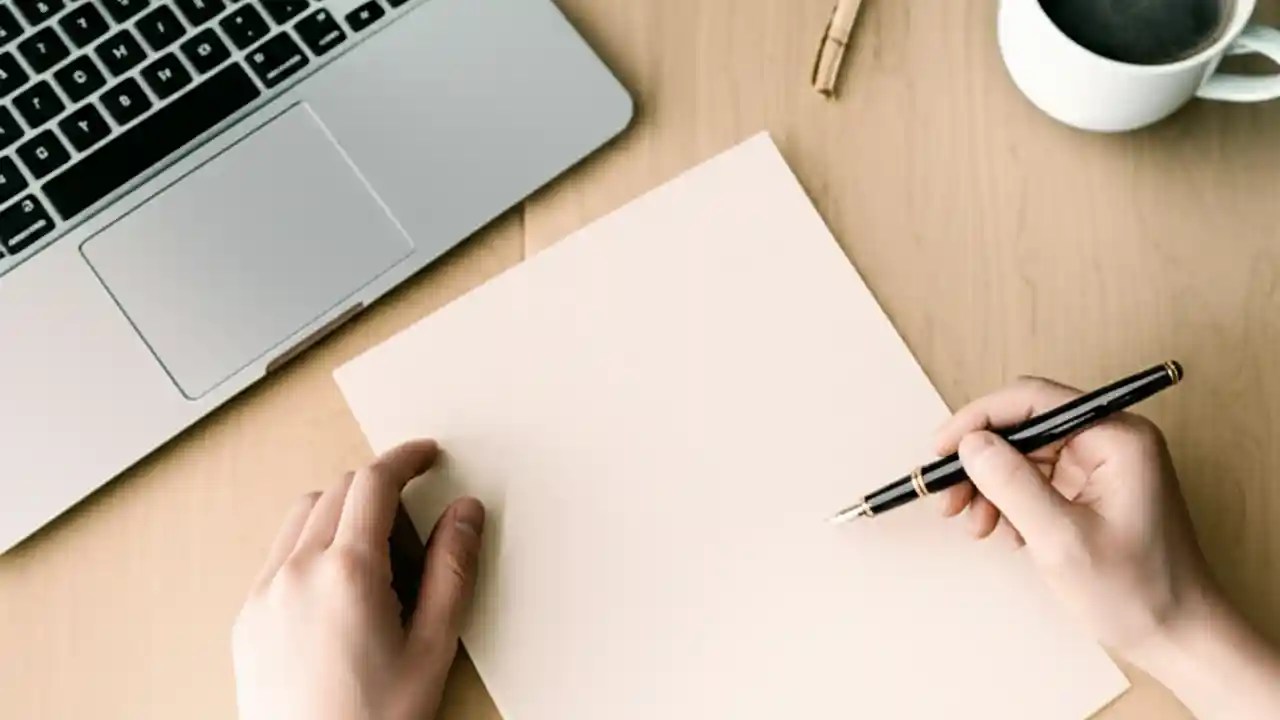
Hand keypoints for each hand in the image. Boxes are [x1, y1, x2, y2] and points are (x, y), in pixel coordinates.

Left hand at [233, 439, 484, 719]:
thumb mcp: (433, 647)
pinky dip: (310, 543)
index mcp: (347, 572)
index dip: (405, 458)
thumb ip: (453, 569)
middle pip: (337, 490)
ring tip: (376, 557)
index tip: (425, 455)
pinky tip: (338, 585)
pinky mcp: (247, 617)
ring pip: (302, 515)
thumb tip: (465, 514)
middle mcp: (296, 571)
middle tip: (414, 526)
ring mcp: (265, 593)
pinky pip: (279, 552)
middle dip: (379, 489)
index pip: (374, 482)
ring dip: (340, 511)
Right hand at [935, 377, 1279, 719]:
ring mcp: (1103, 465)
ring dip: (991, 485)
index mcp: (1117, 438)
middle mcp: (1112, 441)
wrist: (1176, 636)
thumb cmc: (1136, 592)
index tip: (942, 448)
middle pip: (1024, 427)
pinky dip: (1011, 501)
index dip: (979, 419)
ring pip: (1025, 454)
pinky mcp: (1093, 489)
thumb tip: (971, 443)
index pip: (1034, 400)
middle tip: (950, 497)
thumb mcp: (1061, 539)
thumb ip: (1012, 484)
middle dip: (981, 460)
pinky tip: (1006, 532)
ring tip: (978, 524)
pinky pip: (1037, 478)